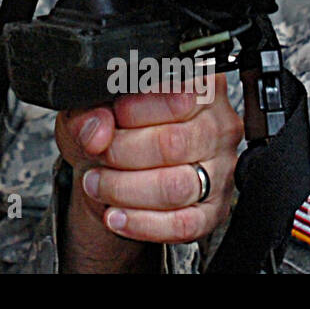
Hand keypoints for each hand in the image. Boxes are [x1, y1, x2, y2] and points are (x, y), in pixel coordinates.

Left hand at [54, 76, 240, 272]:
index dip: (135, 110)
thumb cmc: (114, 127)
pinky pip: (183, 223)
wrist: (114, 166)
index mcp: (197, 85)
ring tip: (97, 184)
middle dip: (123, 153)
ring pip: (177, 186)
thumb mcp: (91, 107)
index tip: (110, 118)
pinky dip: (142, 222)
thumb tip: (97, 131)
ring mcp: (220, 169)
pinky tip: (116, 215)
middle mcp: (218, 124)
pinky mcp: (214, 209)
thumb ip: (88, 112)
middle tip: (98, 155)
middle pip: (174, 144)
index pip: (178, 95)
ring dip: (125, 189)